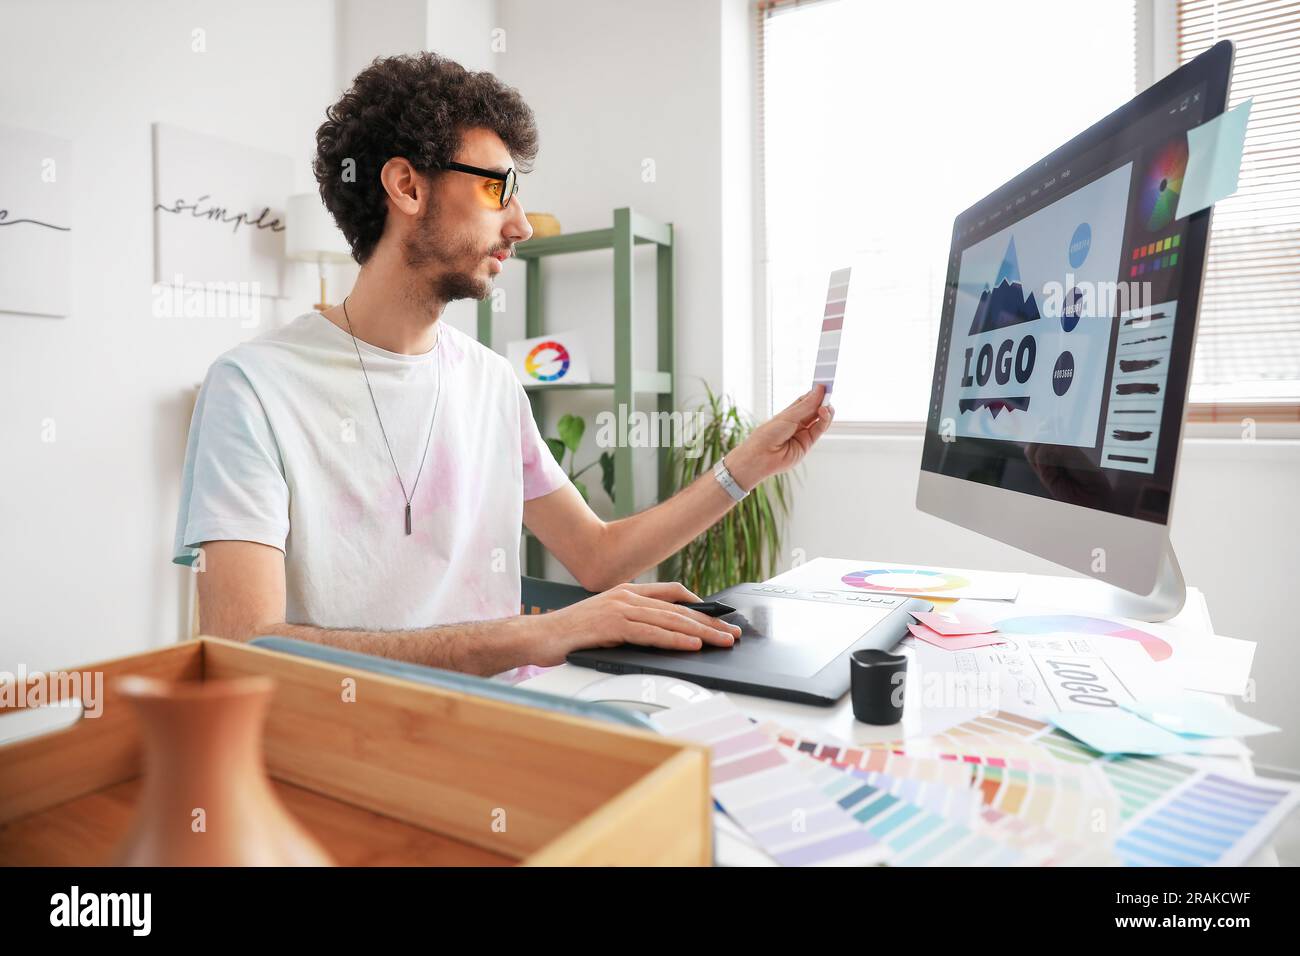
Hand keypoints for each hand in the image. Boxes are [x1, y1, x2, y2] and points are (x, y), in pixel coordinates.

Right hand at [530, 582, 741, 665]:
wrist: (537, 636)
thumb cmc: (569, 633)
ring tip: (722, 641)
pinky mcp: (613, 625)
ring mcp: (620, 608)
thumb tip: (661, 635)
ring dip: (701, 632)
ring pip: (670, 620)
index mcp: (626, 592)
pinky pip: (652, 634)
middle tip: (731, 633)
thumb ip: (632, 623)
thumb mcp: (606, 623)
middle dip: (709, 621)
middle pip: (678, 607)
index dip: (698, 604)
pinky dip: (676, 640)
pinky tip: (693, 645)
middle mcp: (626, 595)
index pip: (671, 592)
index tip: (719, 616)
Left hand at [725, 384, 833, 490]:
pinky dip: (824, 421)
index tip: (824, 385)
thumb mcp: (788, 416)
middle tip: (829, 392)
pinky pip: (819, 430)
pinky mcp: (807, 444)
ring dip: (825, 411)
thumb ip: (806, 405)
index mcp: (789, 414)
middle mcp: (797, 424)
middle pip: (814, 410)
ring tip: (826, 405)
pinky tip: (824, 412)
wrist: (761, 456)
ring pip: (819, 420)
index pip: (805, 401)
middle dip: (822, 401)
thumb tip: (819, 390)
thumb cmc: (768, 434)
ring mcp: (802, 434)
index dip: (815, 393)